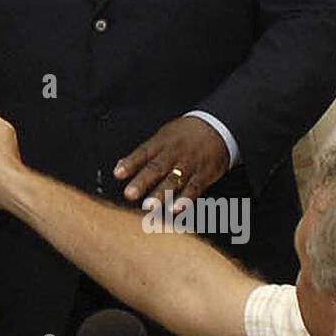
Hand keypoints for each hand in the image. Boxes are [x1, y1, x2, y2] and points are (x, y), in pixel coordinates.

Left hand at [113, 116, 228, 208]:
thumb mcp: (163, 136)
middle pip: (156, 168)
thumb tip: (121, 166)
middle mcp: (173, 154)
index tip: (118, 173)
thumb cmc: (185, 134)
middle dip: (142, 182)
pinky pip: (194, 188)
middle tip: (130, 194)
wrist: (217, 127)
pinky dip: (185, 199)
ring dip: (161, 194)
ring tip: (149, 206)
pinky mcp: (203, 175)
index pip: (143, 153)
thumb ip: (143, 154)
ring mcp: (188, 165)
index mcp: (161, 143)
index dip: (130, 163)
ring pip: (173, 180)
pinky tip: (176, 209)